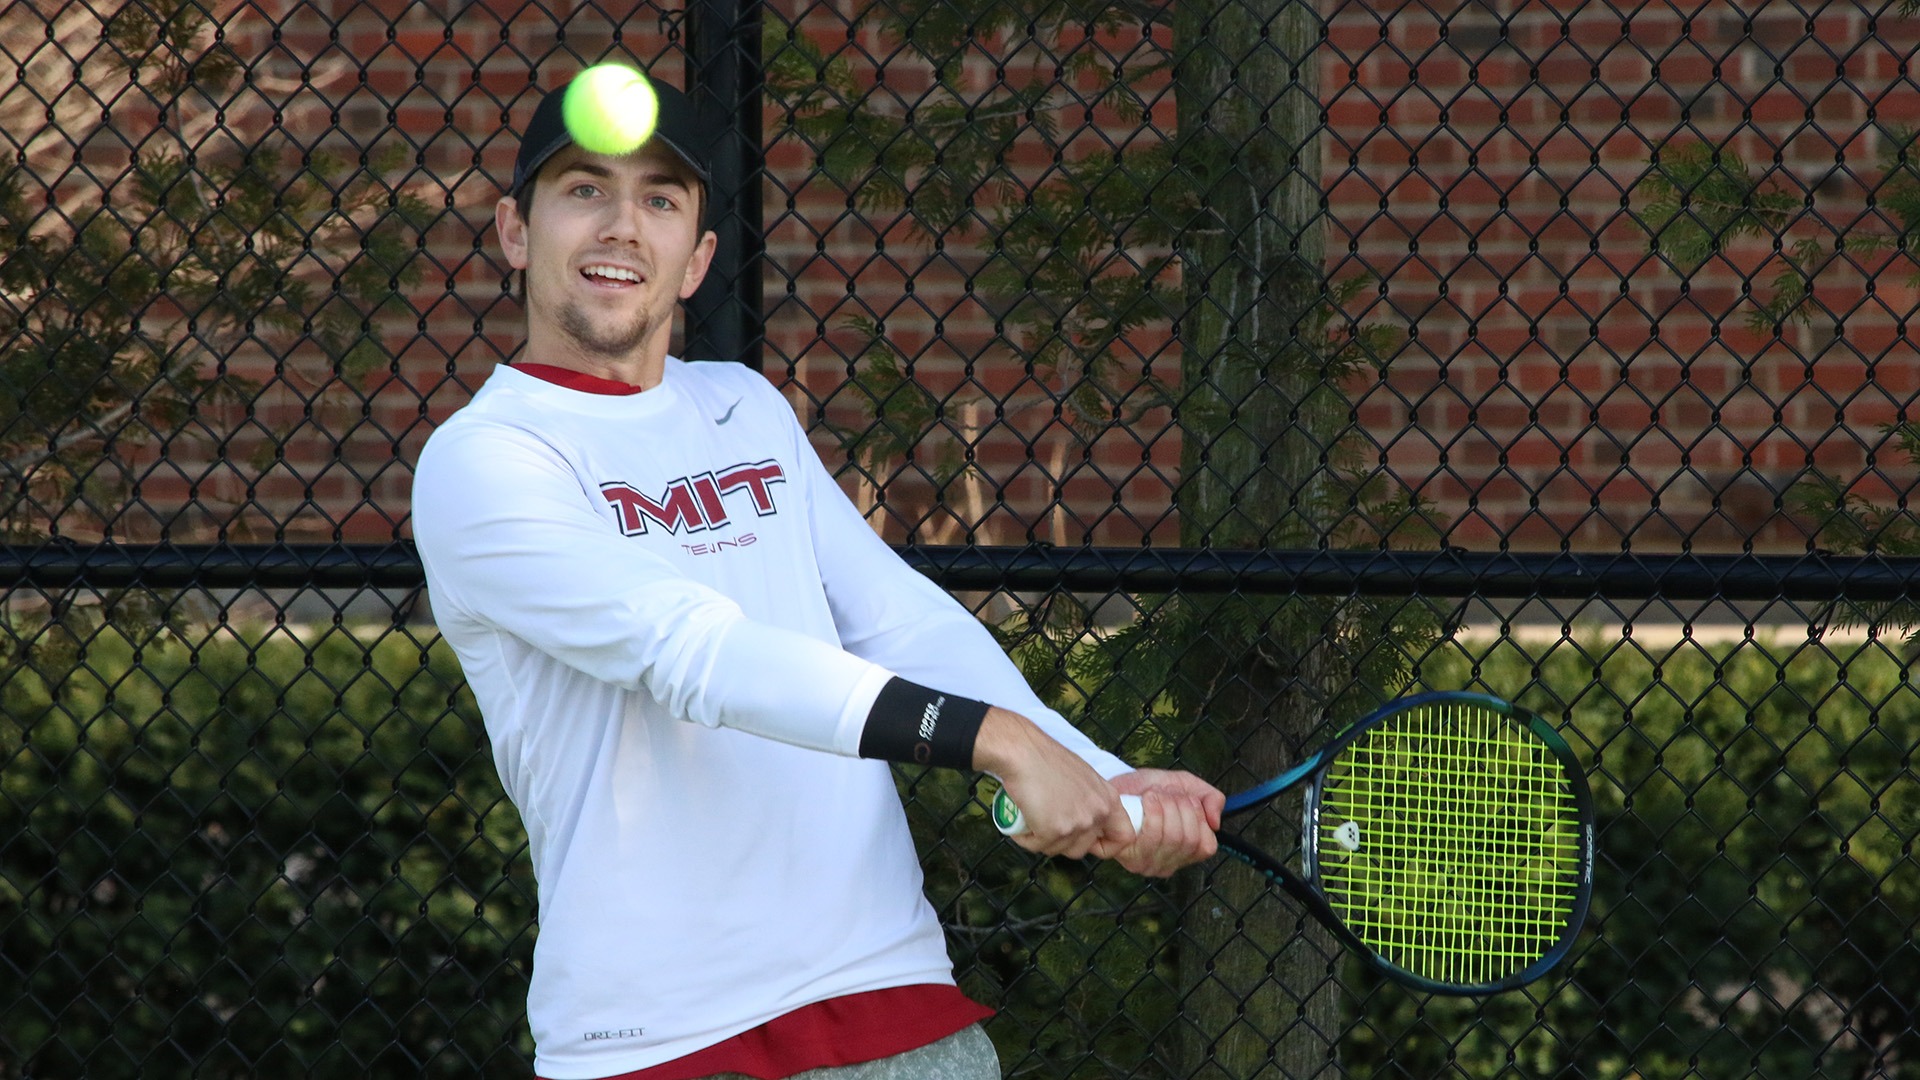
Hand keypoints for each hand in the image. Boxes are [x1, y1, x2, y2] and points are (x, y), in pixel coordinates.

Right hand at [974, 707, 1136, 859]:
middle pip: (1083, 849)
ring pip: (1058, 850)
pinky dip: (1026, 838)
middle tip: (1048, 823)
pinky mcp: (1053, 831)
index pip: (1124, 836)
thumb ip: (1092, 802)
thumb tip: (1087, 823)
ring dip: (1042, 840)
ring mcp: (1076, 824)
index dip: (1108, 845)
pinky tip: (1021, 823)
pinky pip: (1037, 846)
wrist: (1023, 753)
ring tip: (1032, 819)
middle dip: (1063, 842)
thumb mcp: (1084, 779)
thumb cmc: (1047, 761)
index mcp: (1109, 800)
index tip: (1091, 843)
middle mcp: (1097, 813)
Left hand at [1109, 769, 1223, 876]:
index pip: (1206, 847)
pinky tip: (1146, 800)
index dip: (1199, 818)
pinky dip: (1153, 811)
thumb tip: (1215, 823)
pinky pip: (1152, 836)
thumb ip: (1210, 798)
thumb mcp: (1187, 786)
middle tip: (1168, 794)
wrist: (1119, 786)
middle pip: (1189, 840)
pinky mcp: (1131, 858)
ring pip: (1173, 837)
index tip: (1187, 799)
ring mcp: (1150, 864)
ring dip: (1166, 807)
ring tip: (1155, 795)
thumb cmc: (1152, 789)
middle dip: (1181, 807)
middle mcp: (1170, 863)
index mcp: (1187, 851)